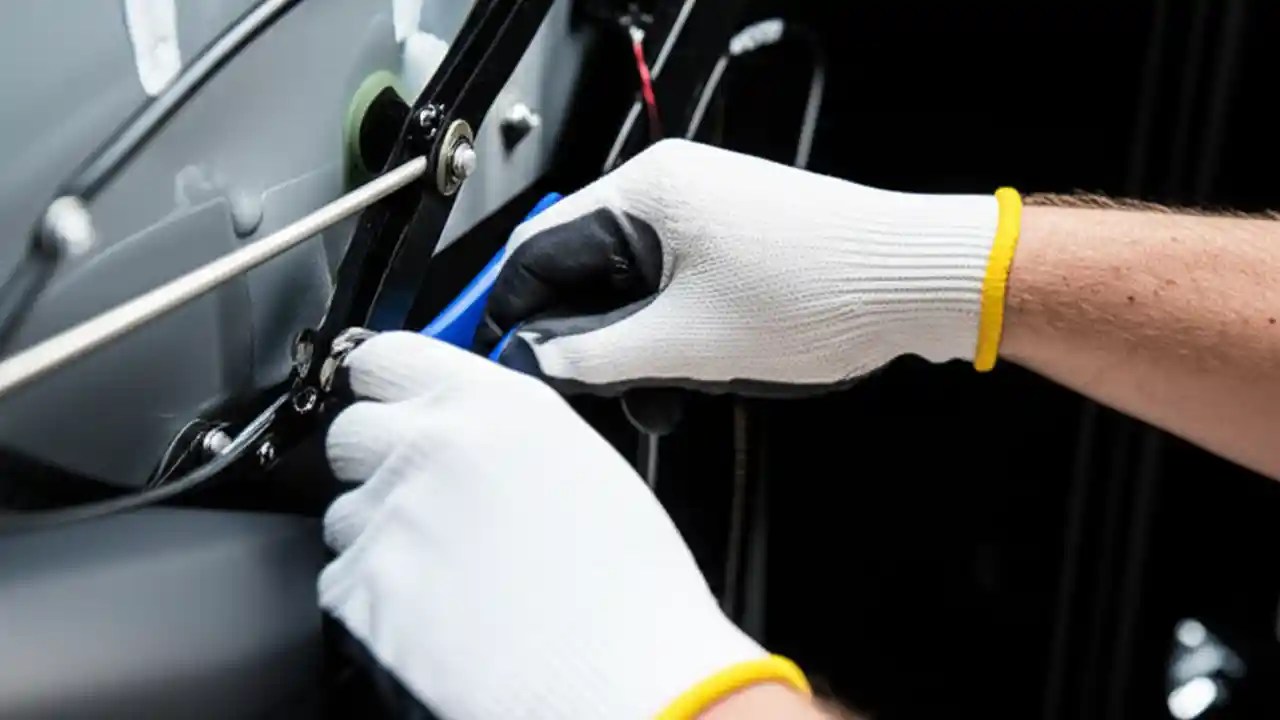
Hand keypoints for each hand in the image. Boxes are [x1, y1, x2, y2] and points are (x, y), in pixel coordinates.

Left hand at [319, 331, 807, 718]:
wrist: (628, 674)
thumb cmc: (627, 582)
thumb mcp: (579, 459)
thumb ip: (501, 425)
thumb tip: (457, 424)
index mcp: (493, 404)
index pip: (384, 356)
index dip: (386, 387)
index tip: (390, 405)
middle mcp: (433, 446)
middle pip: (349, 432)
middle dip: (376, 462)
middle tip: (423, 500)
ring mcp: (391, 518)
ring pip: (343, 510)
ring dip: (378, 533)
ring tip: (448, 569)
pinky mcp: (364, 590)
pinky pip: (342, 578)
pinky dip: (375, 595)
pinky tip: (437, 609)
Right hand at [481, 139, 1012, 393]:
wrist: (921, 282)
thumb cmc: (825, 287)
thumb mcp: (689, 342)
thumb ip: (597, 355)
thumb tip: (536, 360)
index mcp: (647, 195)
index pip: (538, 253)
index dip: (514, 316)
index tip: (507, 366)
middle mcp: (671, 194)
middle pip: (584, 272)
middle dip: (584, 342)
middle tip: (596, 396)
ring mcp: (705, 218)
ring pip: (630, 291)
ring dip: (633, 351)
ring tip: (665, 396)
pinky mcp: (733, 246)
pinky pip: (673, 293)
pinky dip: (670, 339)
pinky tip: (694, 374)